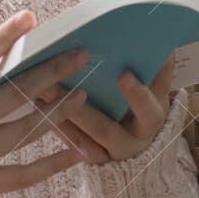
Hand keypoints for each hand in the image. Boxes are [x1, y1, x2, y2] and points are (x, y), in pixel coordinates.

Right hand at [0, 10, 90, 196]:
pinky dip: (52, 164)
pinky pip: (23, 176)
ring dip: (58, 112)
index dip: (2, 37)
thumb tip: (9, 50)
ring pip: (24, 132)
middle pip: (13, 96)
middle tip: (80, 55)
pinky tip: (79, 151)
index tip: (29, 17)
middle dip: (51, 72)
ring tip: (82, 94)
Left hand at [44, 55, 176, 164]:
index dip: (136, 93)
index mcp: (152, 117)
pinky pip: (75, 146)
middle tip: (60, 84)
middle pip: (105, 128)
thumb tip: (158, 37)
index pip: (147, 107)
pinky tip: (39, 105)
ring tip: (44, 89)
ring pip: (83, 139)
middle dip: (81, 108)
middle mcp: (134, 140)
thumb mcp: (156, 88)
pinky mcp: (96, 160)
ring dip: (63, 113)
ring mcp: (113, 153)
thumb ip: (156, 68)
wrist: (143, 141)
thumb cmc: (147, 102)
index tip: (122, 73)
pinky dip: (57, 126)